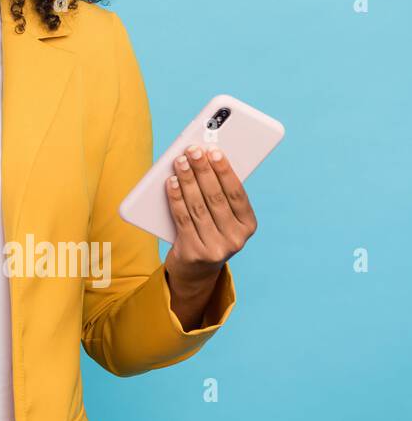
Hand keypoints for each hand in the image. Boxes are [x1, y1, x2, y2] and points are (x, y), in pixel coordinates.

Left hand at [162, 143, 257, 326]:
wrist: (195, 269)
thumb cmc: (208, 230)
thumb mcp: (221, 216)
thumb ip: (218, 193)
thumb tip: (204, 160)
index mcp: (248, 225)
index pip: (237, 193)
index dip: (225, 171)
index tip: (214, 151)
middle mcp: (236, 238)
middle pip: (216, 197)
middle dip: (203, 170)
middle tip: (193, 150)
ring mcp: (216, 247)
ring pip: (198, 206)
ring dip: (187, 180)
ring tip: (180, 161)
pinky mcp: (195, 252)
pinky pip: (183, 218)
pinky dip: (176, 197)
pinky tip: (171, 182)